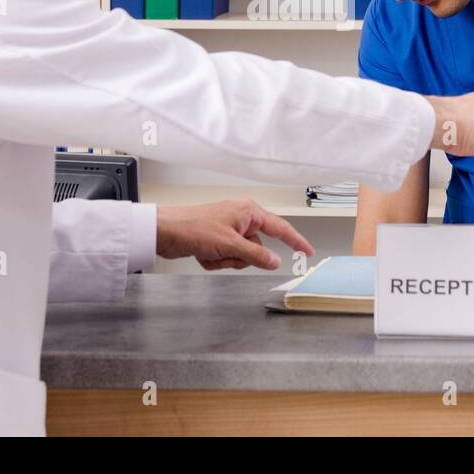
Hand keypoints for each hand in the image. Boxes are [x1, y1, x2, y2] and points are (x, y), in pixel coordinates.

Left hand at [155, 200, 315, 270]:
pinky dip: (216, 261)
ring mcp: (229, 230)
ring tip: (211, 252)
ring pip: (242, 257)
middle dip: (241, 258)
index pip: (280, 228)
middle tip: (226, 254)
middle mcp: (241, 219)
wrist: (165, 232)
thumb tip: (276, 262)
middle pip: (257, 249)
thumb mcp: (231, 245)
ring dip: (226, 260)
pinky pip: (227, 258)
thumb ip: (257, 256)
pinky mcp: (217, 240)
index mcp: (249, 212)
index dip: (296, 241)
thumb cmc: (194, 228)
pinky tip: (203, 254)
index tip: (308, 252)